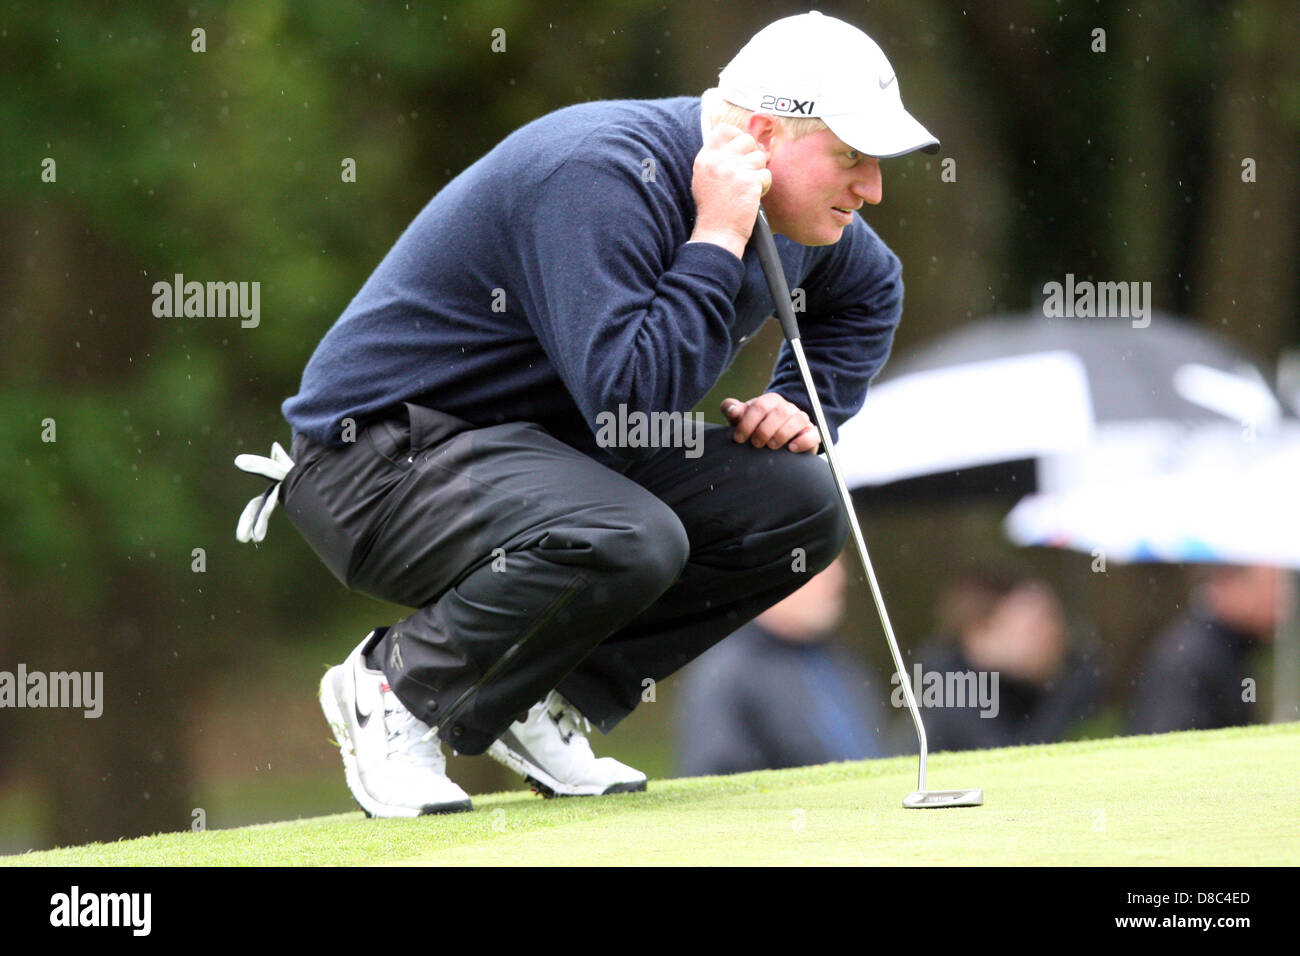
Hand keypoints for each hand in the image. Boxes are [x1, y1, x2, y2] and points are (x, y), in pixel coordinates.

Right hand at [689, 123, 771, 258]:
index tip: (742, 150)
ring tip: (748, 189)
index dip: (737, 136)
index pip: (724, 130)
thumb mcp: (705, 179)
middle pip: (746, 140)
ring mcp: (733, 171)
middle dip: (753, 155)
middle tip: (749, 172)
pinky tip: (753, 198)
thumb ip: (718, 159)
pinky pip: (766, 175)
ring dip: (758, 173)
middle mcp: (717, 162)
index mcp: (705, 159)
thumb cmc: (714, 210)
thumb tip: (740, 141)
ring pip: (759, 157)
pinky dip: (764, 187)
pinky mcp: (749, 183)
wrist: (718, 234)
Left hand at [721, 393, 819, 452]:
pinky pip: (813, 434)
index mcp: (770, 401)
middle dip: (764, 430)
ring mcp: (801, 419)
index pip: (760, 406)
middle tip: (756, 444)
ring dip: (782, 434)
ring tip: (771, 446)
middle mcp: (787, 408)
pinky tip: (791, 448)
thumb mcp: (743, 419)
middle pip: (779, 412)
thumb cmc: (757, 428)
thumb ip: (733, 411)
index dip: (747, 423)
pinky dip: (803, 441)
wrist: (777, 442)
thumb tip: (732, 410)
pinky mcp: (812, 433)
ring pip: (797, 420)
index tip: (739, 438)